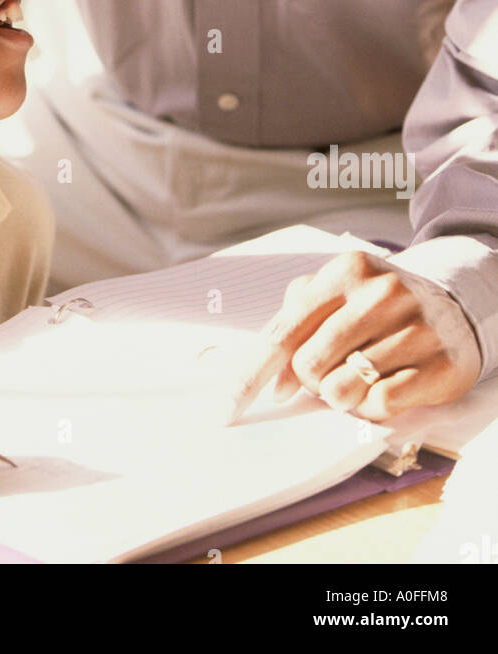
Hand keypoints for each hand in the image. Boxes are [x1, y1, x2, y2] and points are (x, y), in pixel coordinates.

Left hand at [220, 251, 481, 424]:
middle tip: (335, 365)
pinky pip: (380, 405)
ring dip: (343, 394)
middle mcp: (381, 293)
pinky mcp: (439, 365)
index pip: (283, 333)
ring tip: (365, 371)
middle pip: (308, 365)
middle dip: (311, 379)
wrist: (453, 307)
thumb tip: (275, 383)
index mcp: (346, 270)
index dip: (250, 377)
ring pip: (341, 390)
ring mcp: (414, 328)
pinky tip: (388, 382)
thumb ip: (295, 326)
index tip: (226, 409)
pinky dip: (373, 406)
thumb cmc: (377, 306)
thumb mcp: (335, 295)